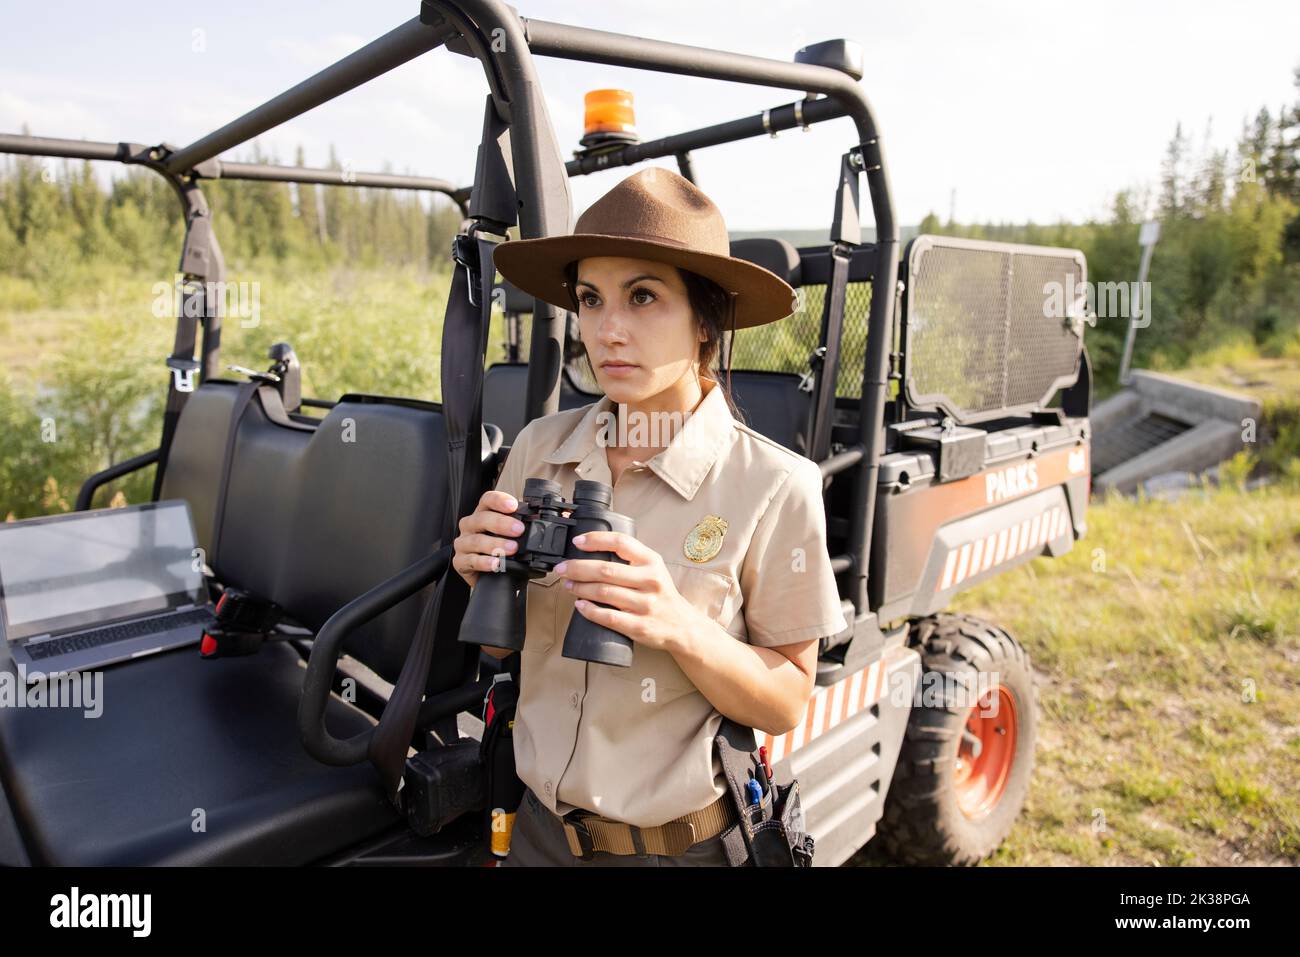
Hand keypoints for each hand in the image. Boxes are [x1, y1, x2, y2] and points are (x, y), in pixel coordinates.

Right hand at [451, 490, 524, 588]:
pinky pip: (470, 561)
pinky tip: (496, 564)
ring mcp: (463, 543)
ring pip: (477, 540)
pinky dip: (484, 562)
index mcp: (483, 514)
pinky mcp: (460, 562)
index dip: (499, 500)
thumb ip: (520, 526)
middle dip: (502, 523)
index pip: (488, 500)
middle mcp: (470, 526)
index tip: (513, 505)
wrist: (489, 577)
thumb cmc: (501, 551)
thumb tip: (541, 521)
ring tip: (512, 549)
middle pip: (482, 519)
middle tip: (519, 530)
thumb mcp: (510, 535)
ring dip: (496, 544)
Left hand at [554, 531, 705, 652]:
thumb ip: (631, 557)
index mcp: (652, 562)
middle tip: (562, 569)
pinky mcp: (639, 626)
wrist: (683, 626)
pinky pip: (608, 617)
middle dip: (577, 568)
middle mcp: (650, 581)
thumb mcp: (653, 568)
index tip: (577, 542)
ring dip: (580, 588)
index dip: (596, 540)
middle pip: (606, 570)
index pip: (621, 543)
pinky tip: (580, 605)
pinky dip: (590, 610)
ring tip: (568, 585)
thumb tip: (593, 548)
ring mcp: (645, 605)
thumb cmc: (661, 594)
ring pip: (604, 592)